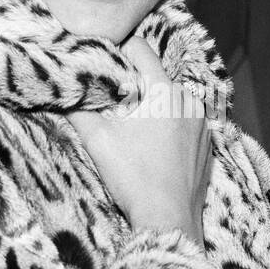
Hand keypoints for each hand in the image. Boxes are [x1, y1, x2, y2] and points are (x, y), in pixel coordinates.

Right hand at [69, 36, 215, 247]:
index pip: (140, 49)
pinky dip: (169, 124)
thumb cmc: (134, 179)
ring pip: (171, 99)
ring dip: (152, 104)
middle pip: (156, 75)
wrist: (169, 220)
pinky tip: (152, 145)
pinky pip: (185, 121)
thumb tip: (61, 91)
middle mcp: (189, 101)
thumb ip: (78, 109)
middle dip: (133, 82)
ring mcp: (203, 123)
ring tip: (131, 124)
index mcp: (165, 92)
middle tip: (111, 96)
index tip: (102, 56)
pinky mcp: (208, 143)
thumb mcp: (98, 141)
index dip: (118, 48)